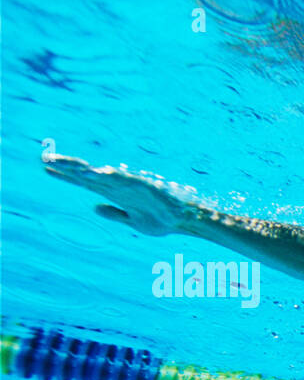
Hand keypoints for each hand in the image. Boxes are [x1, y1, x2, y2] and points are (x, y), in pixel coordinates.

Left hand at [44, 154, 192, 235]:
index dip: (65, 175)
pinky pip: (119, 179)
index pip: (84, 182)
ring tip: (60, 163)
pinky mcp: (139, 185)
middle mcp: (117, 186)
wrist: (182, 221)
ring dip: (79, 168)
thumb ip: (114, 214)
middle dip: (65, 167)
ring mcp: (127, 184)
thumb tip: (94, 207)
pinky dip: (105, 175)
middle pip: (86, 174)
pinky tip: (90, 172)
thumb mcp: (132, 221)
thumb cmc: (160, 220)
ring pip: (98, 174)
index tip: (46, 168)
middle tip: (44, 158)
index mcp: (113, 193)